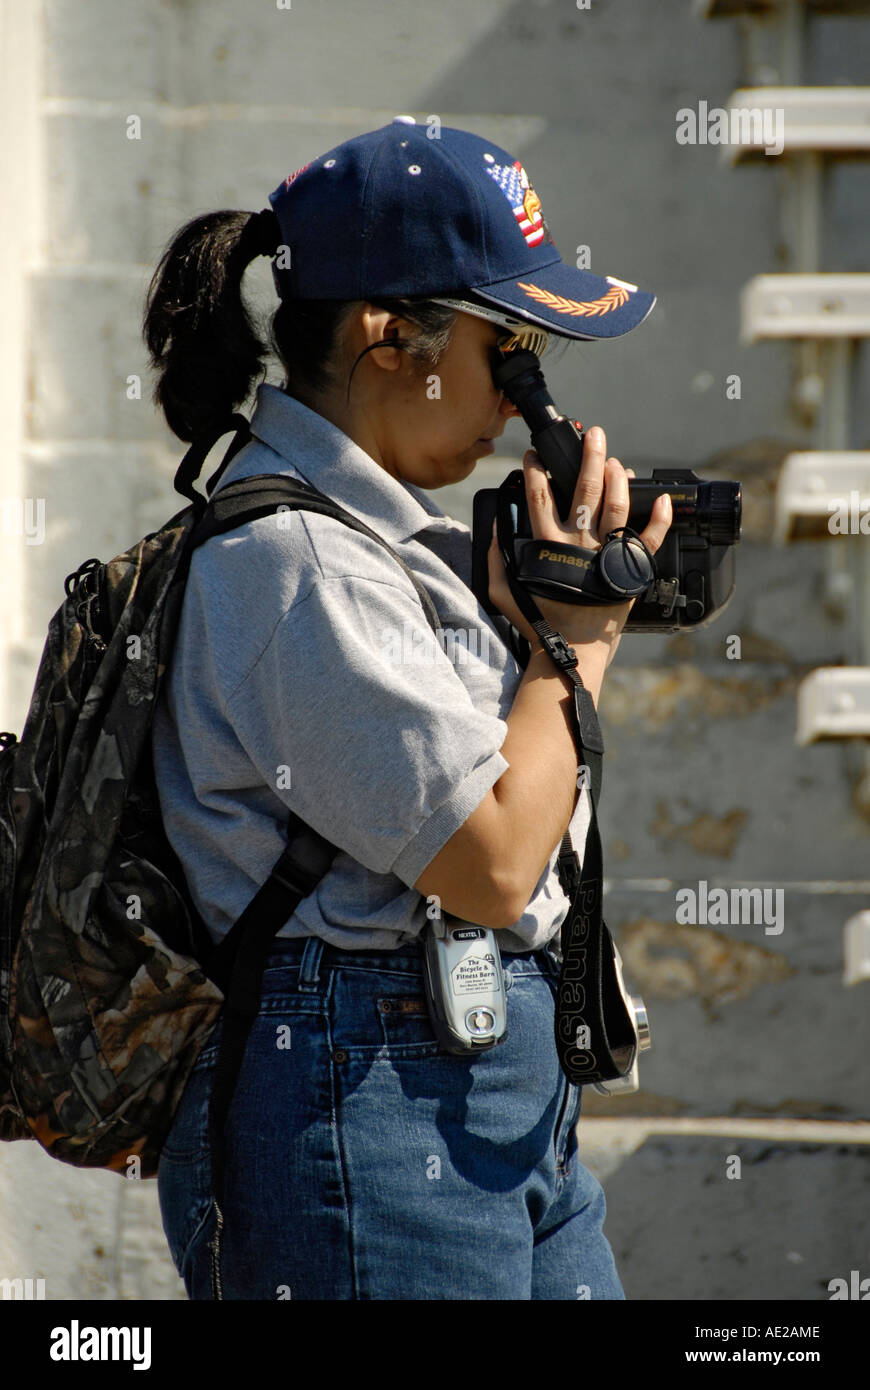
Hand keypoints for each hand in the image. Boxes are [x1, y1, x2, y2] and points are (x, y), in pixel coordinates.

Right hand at [487, 427, 671, 658]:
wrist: (571, 652)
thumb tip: (494, 526)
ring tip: (617, 460)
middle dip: (590, 456)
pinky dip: (659, 518)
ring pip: (616, 505)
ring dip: (618, 477)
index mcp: (548, 546)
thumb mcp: (502, 591)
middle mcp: (579, 544)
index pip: (539, 495)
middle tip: (594, 435)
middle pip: (585, 490)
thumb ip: (494, 557)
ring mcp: (606, 555)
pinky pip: (648, 540)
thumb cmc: (537, 623)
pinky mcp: (629, 570)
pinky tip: (663, 499)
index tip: (536, 454)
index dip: (536, 469)